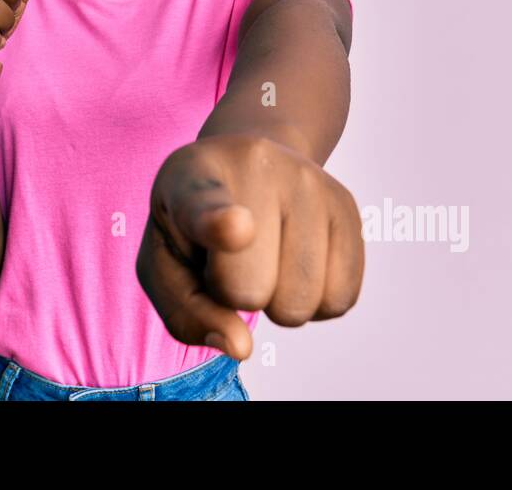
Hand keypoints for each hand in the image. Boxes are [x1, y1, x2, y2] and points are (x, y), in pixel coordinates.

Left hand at [136, 133, 363, 360]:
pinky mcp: (346, 205)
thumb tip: (242, 347)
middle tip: (230, 258)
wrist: (243, 165)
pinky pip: (341, 298)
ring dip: (279, 300)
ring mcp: (307, 180)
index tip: (236, 229)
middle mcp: (254, 166)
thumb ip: (188, 313)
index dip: (220, 224)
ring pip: (302, 301)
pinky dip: (316, 302)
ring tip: (263, 256)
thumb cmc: (193, 229)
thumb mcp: (165, 267)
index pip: (205, 208)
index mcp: (190, 179)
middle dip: (237, 295)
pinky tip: (295, 263)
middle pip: (252, 290)